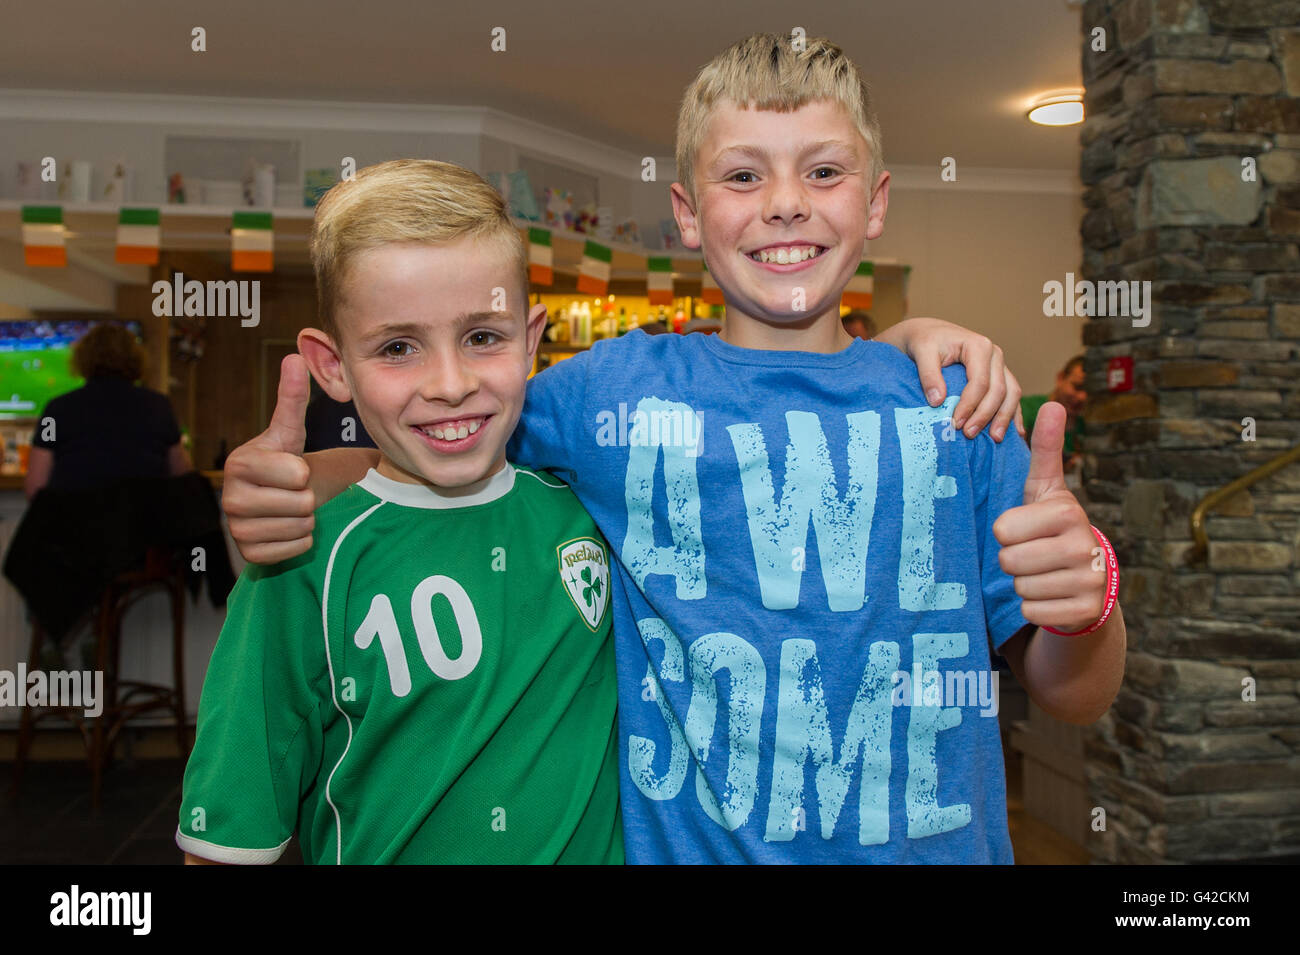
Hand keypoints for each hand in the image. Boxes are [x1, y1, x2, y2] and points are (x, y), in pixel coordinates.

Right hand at [223, 354, 314, 563]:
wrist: (274, 502)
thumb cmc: (284, 464)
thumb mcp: (289, 432)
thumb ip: (292, 398)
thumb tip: (294, 357)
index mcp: (239, 464)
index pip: (296, 474)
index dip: (304, 472)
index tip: (291, 469)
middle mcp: (230, 499)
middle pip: (301, 503)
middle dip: (308, 497)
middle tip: (294, 492)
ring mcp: (237, 530)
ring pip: (299, 527)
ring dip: (304, 519)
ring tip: (290, 508)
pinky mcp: (249, 555)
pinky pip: (294, 550)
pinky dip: (300, 541)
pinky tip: (286, 528)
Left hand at [876, 317, 1024, 441]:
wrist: (929, 334)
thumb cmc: (925, 342)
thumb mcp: (922, 351)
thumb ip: (928, 374)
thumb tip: (937, 402)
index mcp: (979, 346)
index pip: (980, 382)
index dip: (970, 405)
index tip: (956, 424)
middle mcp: (995, 355)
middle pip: (999, 390)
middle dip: (985, 415)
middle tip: (969, 435)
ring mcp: (1000, 366)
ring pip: (1012, 394)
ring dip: (1005, 418)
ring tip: (995, 439)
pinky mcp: (1000, 376)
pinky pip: (1013, 397)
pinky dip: (1014, 414)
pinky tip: (1015, 434)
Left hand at [992, 402, 1104, 633]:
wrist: (1089, 580)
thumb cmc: (1054, 529)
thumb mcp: (1046, 490)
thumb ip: (1045, 449)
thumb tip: (1052, 402)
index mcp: (1067, 512)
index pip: (1003, 530)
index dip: (1006, 533)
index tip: (1026, 530)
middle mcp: (1084, 545)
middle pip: (1009, 561)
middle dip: (1013, 561)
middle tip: (1033, 555)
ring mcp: (1089, 581)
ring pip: (1020, 588)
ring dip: (1024, 584)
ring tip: (1043, 573)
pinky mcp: (1086, 612)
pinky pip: (1033, 612)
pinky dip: (1035, 608)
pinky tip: (1052, 596)